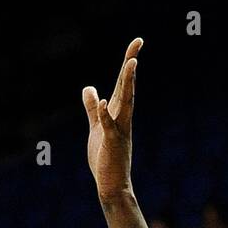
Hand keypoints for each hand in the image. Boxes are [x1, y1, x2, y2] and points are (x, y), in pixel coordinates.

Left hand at [82, 38, 142, 202]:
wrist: (111, 184)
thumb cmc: (106, 157)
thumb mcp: (96, 127)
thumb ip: (93, 108)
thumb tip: (89, 88)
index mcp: (118, 112)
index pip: (124, 84)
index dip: (128, 63)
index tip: (137, 43)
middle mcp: (123, 118)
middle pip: (128, 87)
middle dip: (131, 65)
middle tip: (137, 44)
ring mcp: (119, 130)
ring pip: (126, 102)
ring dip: (129, 83)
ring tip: (132, 64)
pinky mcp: (112, 143)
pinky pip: (110, 127)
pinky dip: (106, 114)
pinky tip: (104, 102)